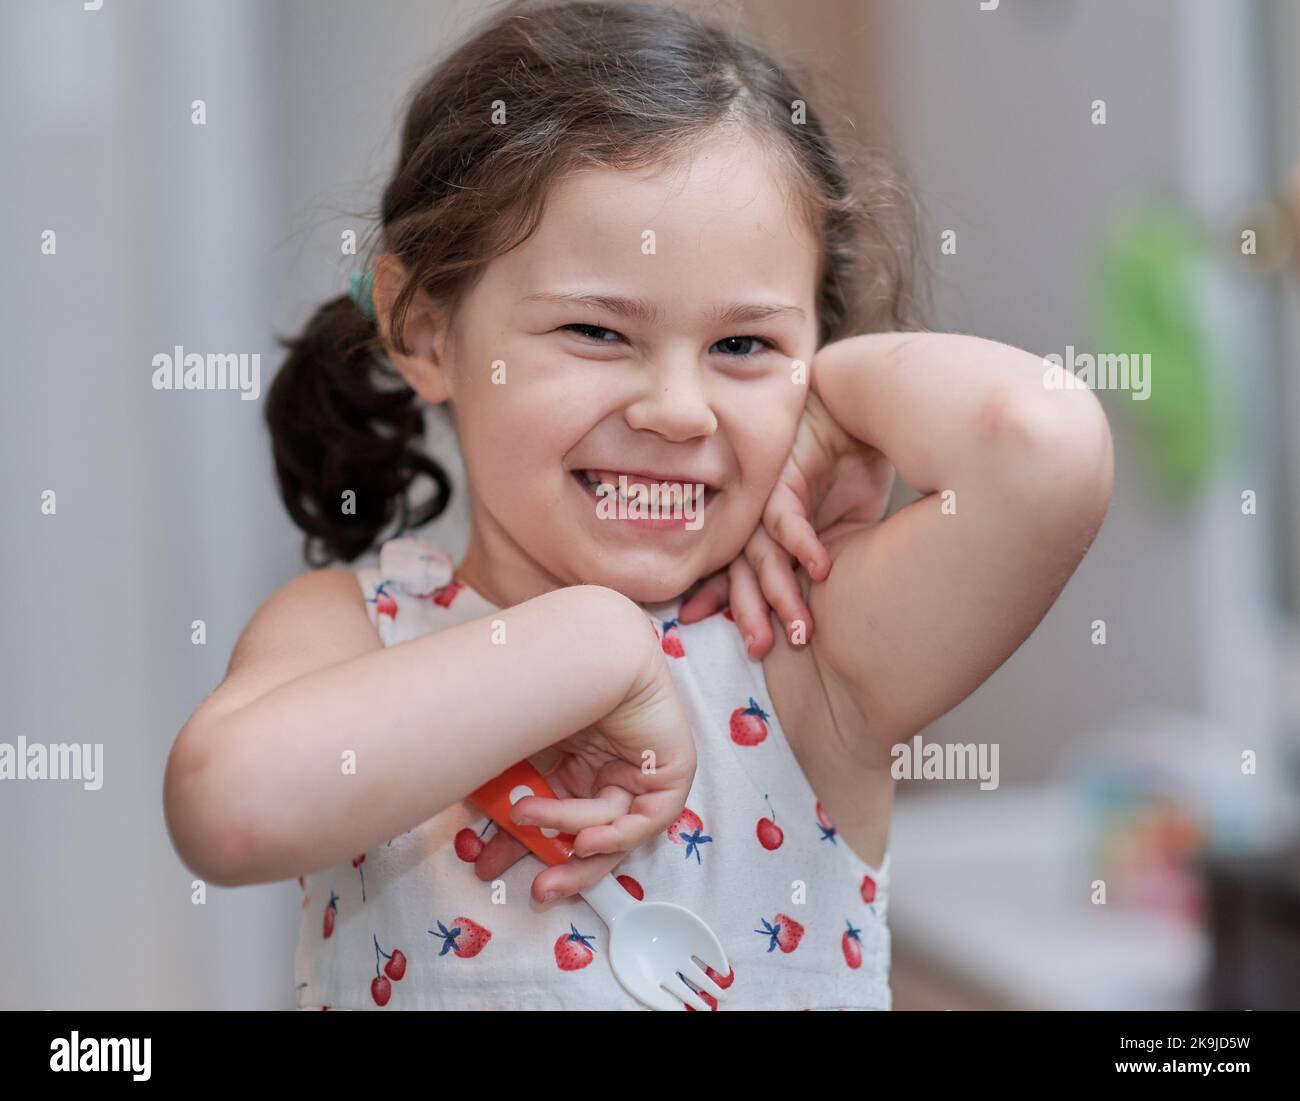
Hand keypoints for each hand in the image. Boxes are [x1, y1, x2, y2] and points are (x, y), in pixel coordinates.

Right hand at [474, 614, 694, 902]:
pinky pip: (647, 819)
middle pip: (587, 832)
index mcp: (571, 758)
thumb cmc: (536, 684)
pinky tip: (584, 840)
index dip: (523, 845)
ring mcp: (640, 768)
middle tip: (534, 889)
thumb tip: (467, 838)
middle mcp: (606, 765)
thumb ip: (497, 791)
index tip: (487, 867)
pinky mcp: (671, 770)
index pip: (553, 816)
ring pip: (610, 827)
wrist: (579, 646)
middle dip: (558, 863)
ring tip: (529, 819)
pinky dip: (615, 835)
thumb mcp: (508, 751)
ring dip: (566, 830)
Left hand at [679, 389, 894, 656]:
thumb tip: (824, 597)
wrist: (859, 407)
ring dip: (780, 592)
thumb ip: (823, 554)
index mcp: (764, 527)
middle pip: (744, 570)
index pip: (739, 571)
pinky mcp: (784, 476)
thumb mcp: (841, 520)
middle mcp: (757, 514)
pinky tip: (820, 570)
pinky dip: (803, 545)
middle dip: (751, 612)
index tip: (718, 635)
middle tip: (759, 650)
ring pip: (764, 553)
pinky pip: (788, 518)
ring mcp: (766, 496)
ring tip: (798, 630)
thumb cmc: (850, 462)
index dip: (729, 603)